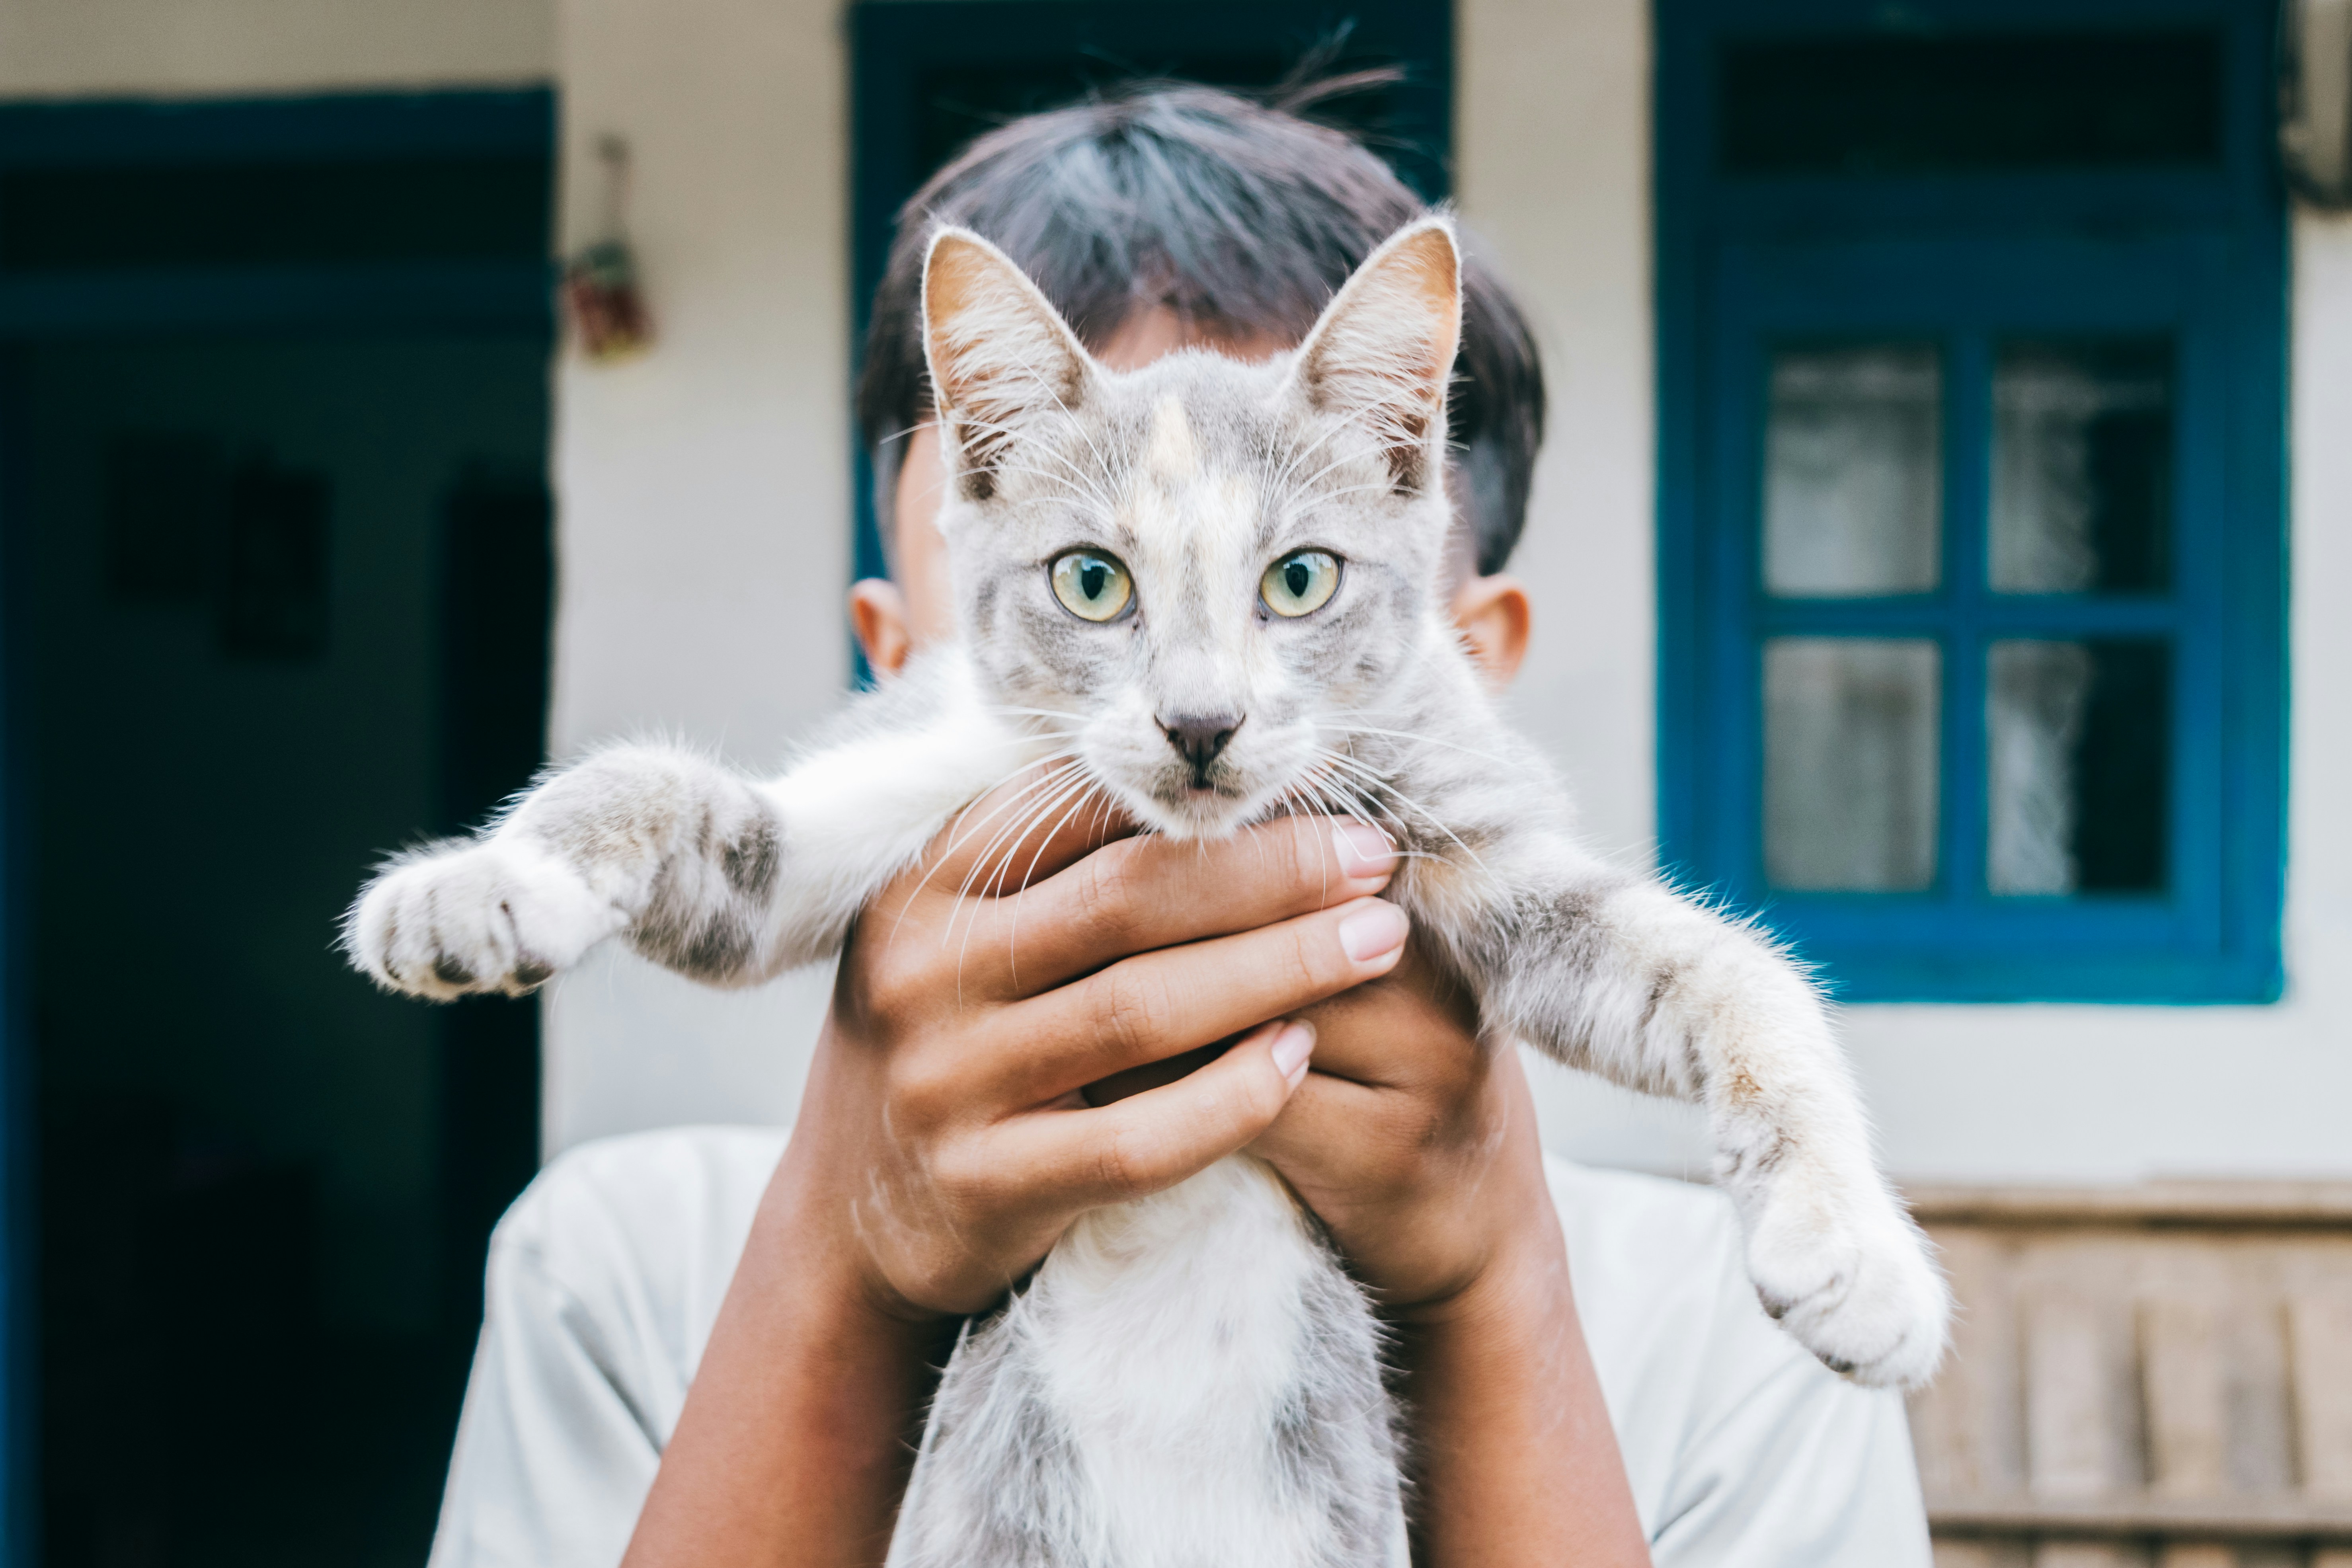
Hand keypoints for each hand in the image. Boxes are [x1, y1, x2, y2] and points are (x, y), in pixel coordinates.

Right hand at [777, 783, 1411, 1320]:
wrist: (857, 1213)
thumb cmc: (954, 1040)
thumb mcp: (967, 931)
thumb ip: (1060, 859)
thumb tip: (1230, 778)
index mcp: (924, 882)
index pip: (1083, 810)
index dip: (1216, 799)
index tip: (1328, 789)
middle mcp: (923, 970)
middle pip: (1127, 898)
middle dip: (1270, 874)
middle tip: (1376, 861)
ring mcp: (945, 1080)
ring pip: (1141, 1011)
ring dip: (1277, 970)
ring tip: (1376, 943)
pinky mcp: (983, 1184)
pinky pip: (1133, 1140)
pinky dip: (1226, 1098)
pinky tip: (1297, 1060)